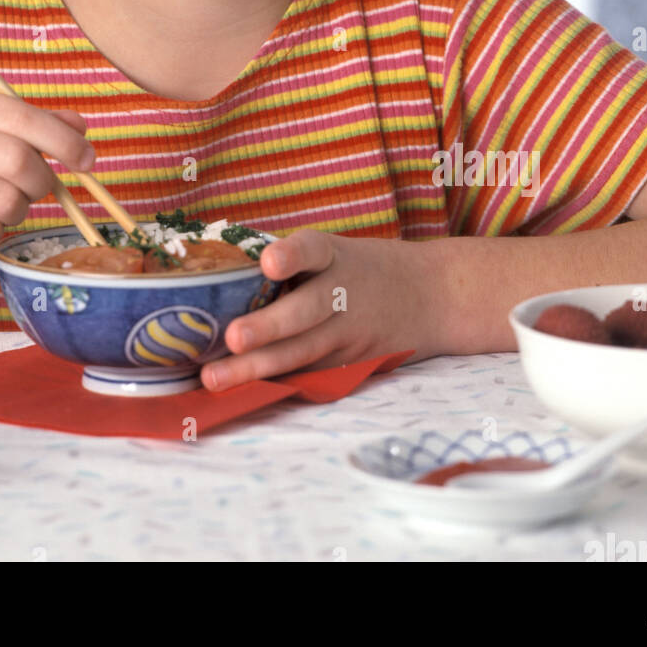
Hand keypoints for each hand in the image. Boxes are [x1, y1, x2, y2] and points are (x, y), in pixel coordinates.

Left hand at [199, 230, 450, 389]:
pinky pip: (309, 375)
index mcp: (334, 256)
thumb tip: (214, 268)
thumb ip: (289, 261)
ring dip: (258, 368)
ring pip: (302, 353)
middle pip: (305, 312)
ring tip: (216, 378)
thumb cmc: (359, 269)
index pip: (311, 250)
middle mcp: (343, 293)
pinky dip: (275, 386)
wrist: (431, 296)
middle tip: (233, 338)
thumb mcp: (334, 251)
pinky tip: (239, 397)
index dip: (291, 254)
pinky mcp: (351, 365)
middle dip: (269, 328)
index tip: (269, 263)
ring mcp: (349, 334)